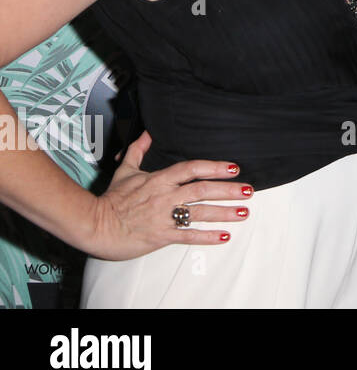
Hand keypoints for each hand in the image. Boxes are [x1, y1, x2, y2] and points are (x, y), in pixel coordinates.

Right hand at [84, 132, 253, 260]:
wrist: (94, 226)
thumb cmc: (111, 199)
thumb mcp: (125, 171)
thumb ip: (139, 150)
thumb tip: (148, 133)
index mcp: (159, 179)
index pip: (191, 169)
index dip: (214, 167)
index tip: (234, 167)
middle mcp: (165, 196)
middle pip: (202, 190)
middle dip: (227, 190)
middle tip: (248, 191)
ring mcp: (164, 216)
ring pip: (199, 213)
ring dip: (223, 213)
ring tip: (243, 212)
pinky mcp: (161, 236)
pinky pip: (188, 236)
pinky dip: (207, 236)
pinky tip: (224, 236)